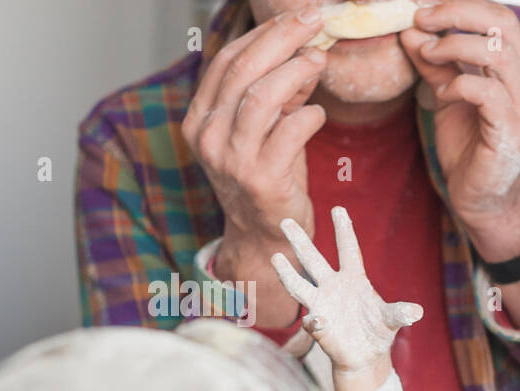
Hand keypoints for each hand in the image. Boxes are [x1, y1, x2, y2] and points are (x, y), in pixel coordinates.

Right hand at [181, 9, 329, 324]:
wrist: (267, 239)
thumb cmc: (269, 179)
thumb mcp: (266, 131)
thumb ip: (279, 95)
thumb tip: (304, 52)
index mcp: (200, 119)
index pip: (227, 61)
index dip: (263, 33)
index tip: (296, 15)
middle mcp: (208, 137)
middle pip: (242, 72)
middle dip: (281, 39)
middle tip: (314, 20)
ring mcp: (231, 160)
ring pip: (260, 98)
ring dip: (294, 72)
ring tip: (318, 60)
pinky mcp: (261, 180)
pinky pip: (287, 134)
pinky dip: (308, 116)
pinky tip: (318, 113)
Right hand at [271, 206, 422, 375]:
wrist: (365, 356)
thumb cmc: (378, 331)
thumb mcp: (392, 320)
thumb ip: (401, 314)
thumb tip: (416, 312)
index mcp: (354, 279)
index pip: (348, 250)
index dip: (344, 230)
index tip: (338, 209)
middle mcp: (333, 286)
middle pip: (313, 260)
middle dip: (300, 242)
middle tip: (286, 221)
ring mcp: (322, 304)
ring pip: (299, 285)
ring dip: (288, 273)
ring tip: (276, 258)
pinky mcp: (318, 326)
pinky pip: (312, 321)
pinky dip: (314, 321)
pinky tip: (317, 321)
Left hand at [401, 0, 519, 259]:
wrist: (485, 200)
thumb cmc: (471, 148)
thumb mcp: (447, 96)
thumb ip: (434, 64)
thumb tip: (410, 30)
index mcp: (519, 67)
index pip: (498, 15)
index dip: (460, 6)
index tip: (423, 11)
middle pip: (502, 22)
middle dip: (455, 13)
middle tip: (421, 19)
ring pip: (495, 51)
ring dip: (453, 45)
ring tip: (428, 55)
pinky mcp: (511, 129)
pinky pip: (485, 91)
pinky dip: (457, 84)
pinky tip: (442, 95)